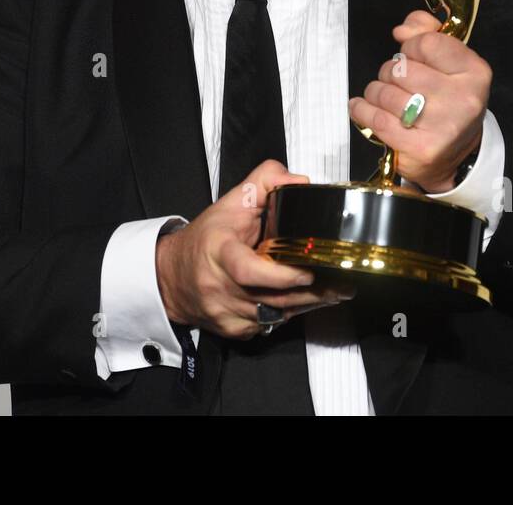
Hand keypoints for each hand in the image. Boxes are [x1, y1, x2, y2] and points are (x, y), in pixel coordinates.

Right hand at [156, 159, 355, 338]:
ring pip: (276, 315)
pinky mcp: (233, 331)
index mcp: (220, 252)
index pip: (248, 270)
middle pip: (273, 298)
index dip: (280, 275)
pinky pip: (268, 326)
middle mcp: (221, 287)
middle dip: (311, 293)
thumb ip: (265, 181)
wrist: (171, 276)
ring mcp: (226, 313)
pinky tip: (303, 302)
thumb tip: (300, 181)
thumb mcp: (231, 201)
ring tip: (334, 292)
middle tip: (341, 285)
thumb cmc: (205, 238)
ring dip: (306, 305)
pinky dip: (287, 314)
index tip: (307, 271)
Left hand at [348, 10, 489, 193]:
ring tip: (383, 96)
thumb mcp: (448, 62)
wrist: (455, 155)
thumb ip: (426, 33)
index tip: (411, 58)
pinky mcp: (420, 148)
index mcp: (474, 72)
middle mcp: (463, 99)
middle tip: (395, 81)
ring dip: (375, 91)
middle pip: (401, 69)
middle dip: (389, 72)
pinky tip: (363, 108)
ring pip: (385, 93)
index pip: (426, 43)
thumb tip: (401, 31)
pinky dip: (362, 110)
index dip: (410, 48)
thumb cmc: (448, 99)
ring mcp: (443, 127)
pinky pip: (376, 119)